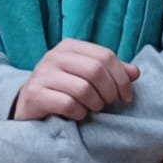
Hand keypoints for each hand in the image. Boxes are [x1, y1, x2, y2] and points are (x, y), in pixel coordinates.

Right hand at [12, 38, 139, 121]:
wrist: (27, 107)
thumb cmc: (62, 91)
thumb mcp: (86, 77)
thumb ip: (110, 73)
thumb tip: (135, 72)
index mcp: (70, 47)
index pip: (105, 56)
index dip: (122, 78)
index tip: (126, 97)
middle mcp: (54, 56)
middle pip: (96, 71)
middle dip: (109, 93)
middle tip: (108, 105)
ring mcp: (43, 74)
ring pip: (83, 89)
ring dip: (94, 105)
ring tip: (91, 110)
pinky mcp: (35, 94)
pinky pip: (68, 105)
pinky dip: (79, 114)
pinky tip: (76, 115)